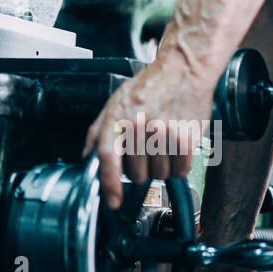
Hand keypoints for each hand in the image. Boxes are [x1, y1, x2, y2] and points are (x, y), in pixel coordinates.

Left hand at [83, 50, 214, 208]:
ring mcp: (163, 133)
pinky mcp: (185, 138)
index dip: (109, 184)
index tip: (114, 201)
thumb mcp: (115, 102)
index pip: (108, 157)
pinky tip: (177, 146)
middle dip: (141, 168)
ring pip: (159, 175)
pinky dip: (179, 165)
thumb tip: (87, 158)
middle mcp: (139, 126)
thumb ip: (98, 131)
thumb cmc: (149, 86)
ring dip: (161, 166)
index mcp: (117, 117)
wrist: (182, 70)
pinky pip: (180, 170)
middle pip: (137, 174)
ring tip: (162, 142)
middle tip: (147, 148)